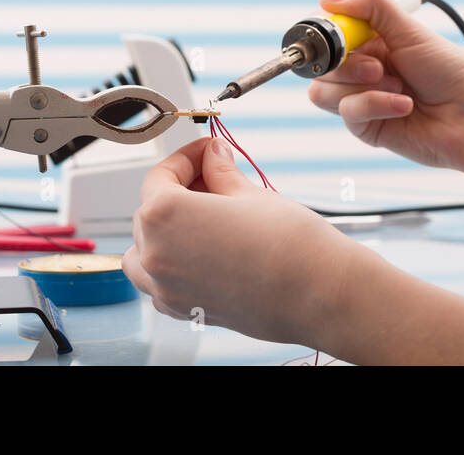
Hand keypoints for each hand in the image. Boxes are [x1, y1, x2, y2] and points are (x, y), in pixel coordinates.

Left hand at [122, 136, 359, 346]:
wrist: (319, 293)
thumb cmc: (289, 243)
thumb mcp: (250, 193)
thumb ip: (220, 173)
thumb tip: (212, 156)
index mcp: (165, 216)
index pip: (160, 176)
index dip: (187, 157)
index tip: (208, 151)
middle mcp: (156, 255)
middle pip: (150, 212)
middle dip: (181, 190)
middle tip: (217, 176)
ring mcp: (167, 289)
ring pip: (144, 252)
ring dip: (165, 230)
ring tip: (206, 217)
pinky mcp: (185, 311)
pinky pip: (160, 284)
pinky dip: (172, 264)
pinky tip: (206, 251)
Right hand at [306, 0, 463, 174]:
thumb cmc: (453, 72)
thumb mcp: (411, 31)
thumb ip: (371, 7)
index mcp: (373, 41)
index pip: (329, 32)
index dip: (327, 33)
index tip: (340, 33)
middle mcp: (364, 69)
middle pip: (320, 65)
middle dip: (345, 64)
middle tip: (379, 66)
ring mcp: (365, 99)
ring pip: (323, 92)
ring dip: (360, 85)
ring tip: (397, 85)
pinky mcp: (368, 128)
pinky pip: (349, 113)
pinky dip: (375, 104)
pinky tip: (405, 105)